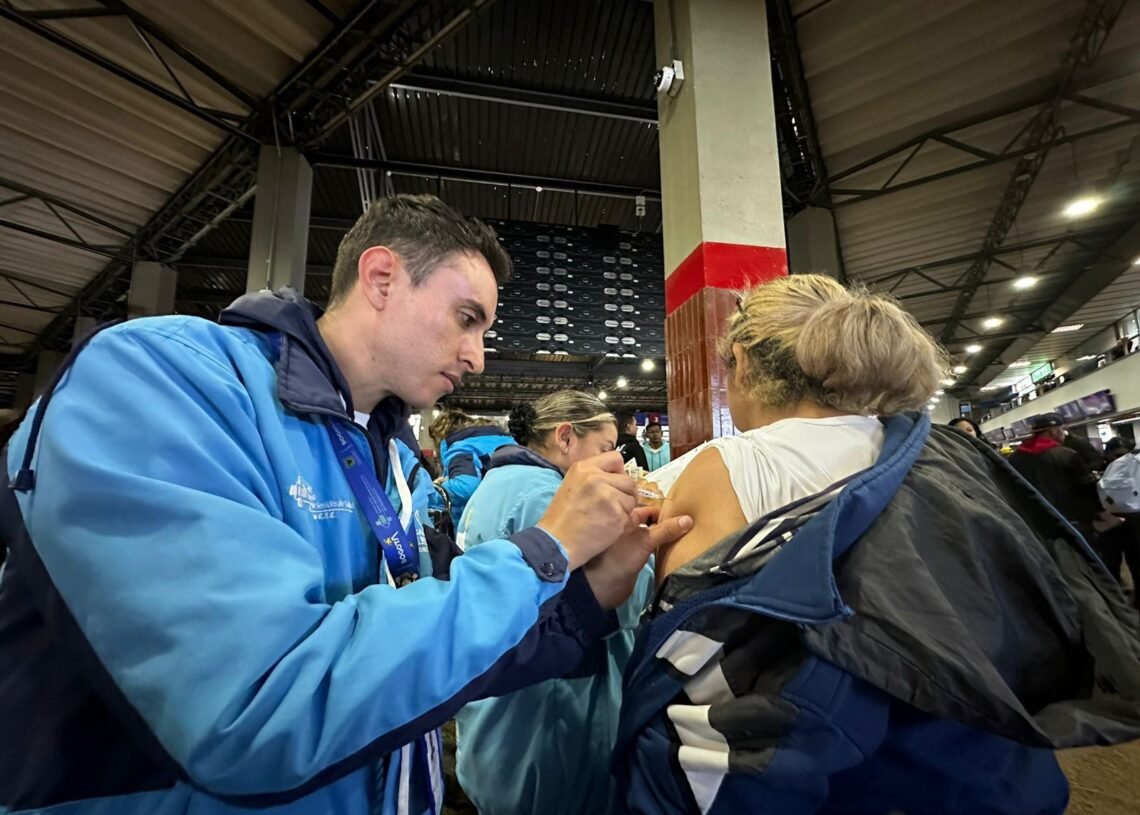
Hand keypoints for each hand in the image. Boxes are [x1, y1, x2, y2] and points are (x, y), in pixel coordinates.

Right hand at [537, 452, 638, 569]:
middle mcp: (596, 478)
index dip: (619, 472)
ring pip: (632, 499)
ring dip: (624, 510)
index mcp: (583, 468)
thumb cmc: (562, 519)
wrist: (556, 542)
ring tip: (605, 518)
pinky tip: (607, 528)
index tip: (615, 484)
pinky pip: (630, 516)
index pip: (615, 458)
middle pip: (628, 480)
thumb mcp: (572, 485)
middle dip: (625, 494)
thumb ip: (593, 477)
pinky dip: (622, 523)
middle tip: (612, 506)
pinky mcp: (616, 514)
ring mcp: (607, 495)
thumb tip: (617, 477)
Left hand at [583, 506, 691, 608]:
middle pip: (653, 522)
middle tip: (691, 524)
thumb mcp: (644, 540)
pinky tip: (678, 549)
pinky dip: (664, 548)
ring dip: (667, 537)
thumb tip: (689, 519)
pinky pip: (653, 549)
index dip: (664, 510)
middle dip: (668, 523)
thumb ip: (666, 530)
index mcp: (626, 518)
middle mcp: (629, 529)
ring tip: (689, 536)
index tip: (685, 512)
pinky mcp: (637, 558)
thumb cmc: (620, 556)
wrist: (604, 587)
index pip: (649, 509)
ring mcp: (633, 544)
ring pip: (654, 536)